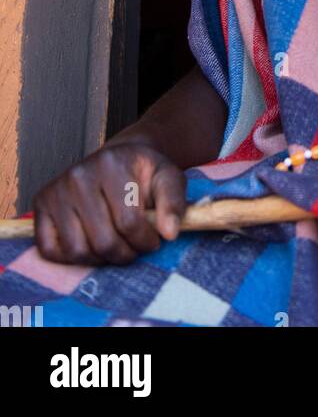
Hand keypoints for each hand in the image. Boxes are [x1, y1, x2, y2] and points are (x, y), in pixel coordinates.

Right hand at [31, 139, 186, 266]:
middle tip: (135, 247)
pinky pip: (50, 250)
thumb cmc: (143, 174)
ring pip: (77, 251)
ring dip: (101, 260)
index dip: (146, 241)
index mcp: (111, 164)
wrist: (116, 160)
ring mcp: (56, 190)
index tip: (154, 240)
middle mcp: (78, 175)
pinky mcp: (41, 206)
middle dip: (125, 254)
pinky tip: (91, 245)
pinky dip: (71, 258)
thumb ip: (174, 202)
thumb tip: (170, 233)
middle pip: (103, 241)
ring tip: (116, 247)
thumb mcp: (168, 178)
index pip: (129, 223)